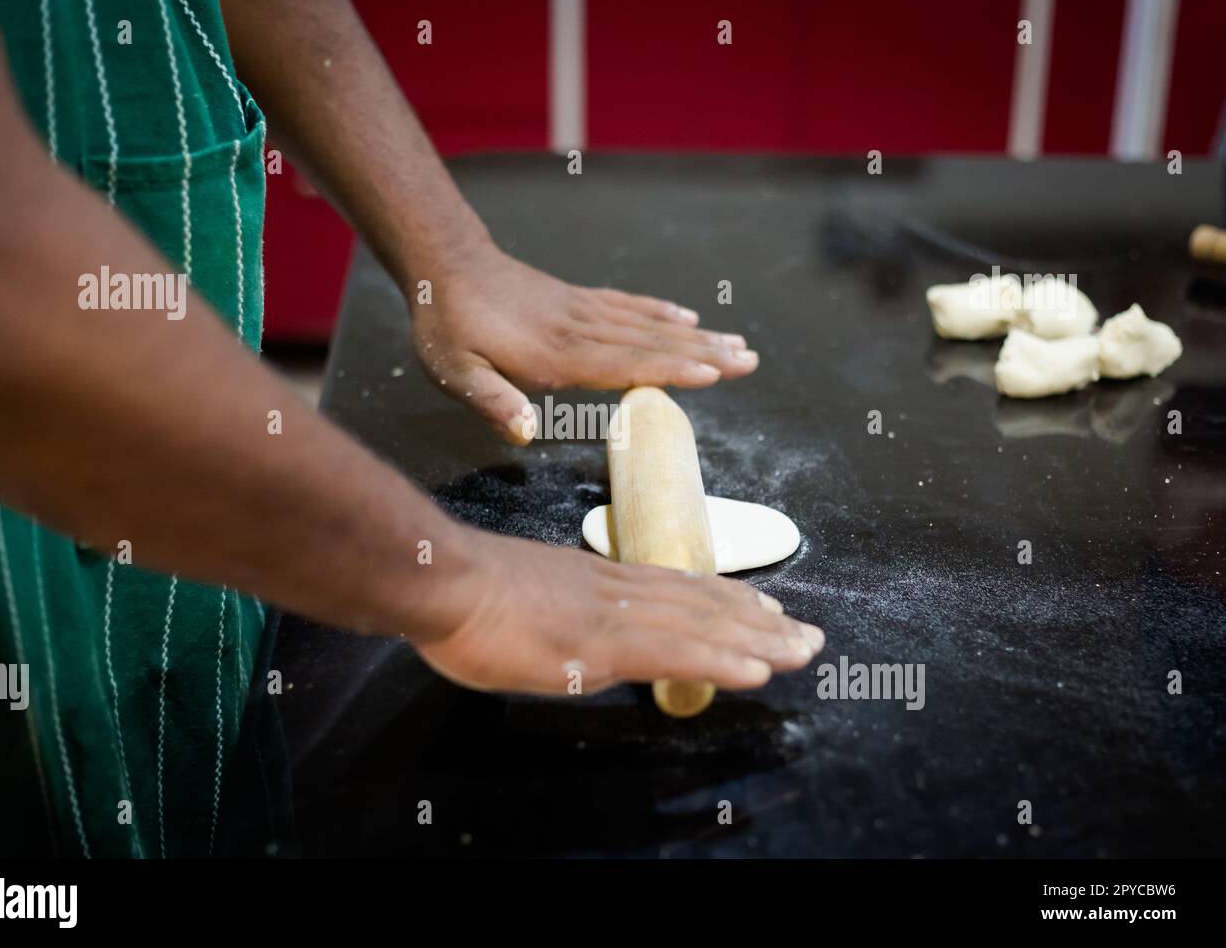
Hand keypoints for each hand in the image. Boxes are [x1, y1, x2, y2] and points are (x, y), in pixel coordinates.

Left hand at [411, 247, 758, 442]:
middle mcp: (580, 330)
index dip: (671, 370)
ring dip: (696, 334)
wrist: (446, 264)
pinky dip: (661, 310)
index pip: (624, 364)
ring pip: (649, 323)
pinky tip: (688, 314)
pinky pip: (628, 305)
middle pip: (652, 342)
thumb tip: (524, 432)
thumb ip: (491, 400)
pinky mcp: (577, 300)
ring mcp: (582, 311)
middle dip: (705, 352)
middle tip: (751, 360)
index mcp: (556, 355)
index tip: (715, 373)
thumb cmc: (447, 326)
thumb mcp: (453, 372)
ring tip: (737, 342)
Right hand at [413, 531, 822, 695]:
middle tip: (806, 634)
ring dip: (759, 640)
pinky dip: (721, 661)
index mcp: (600, 581)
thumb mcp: (528, 600)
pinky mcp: (603, 642)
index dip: (727, 600)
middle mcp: (619, 590)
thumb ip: (562, 613)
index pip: (678, 588)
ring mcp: (614, 614)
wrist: (443, 578)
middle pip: (704, 604)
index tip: (765, 609)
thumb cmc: (466, 594)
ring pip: (703, 626)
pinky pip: (675, 653)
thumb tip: (578, 629)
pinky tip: (757, 670)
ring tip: (802, 650)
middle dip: (760, 622)